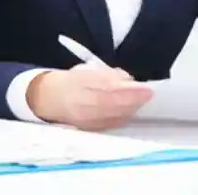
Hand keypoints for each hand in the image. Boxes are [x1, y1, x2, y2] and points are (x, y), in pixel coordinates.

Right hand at [26, 63, 153, 130]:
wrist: (48, 99)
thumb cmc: (71, 80)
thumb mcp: (86, 69)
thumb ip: (107, 74)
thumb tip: (128, 79)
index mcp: (78, 83)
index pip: (106, 88)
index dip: (128, 89)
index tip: (145, 87)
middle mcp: (80, 103)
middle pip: (112, 104)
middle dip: (133, 99)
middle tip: (149, 93)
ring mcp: (84, 119)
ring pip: (113, 116)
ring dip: (131, 108)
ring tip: (141, 100)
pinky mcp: (89, 129)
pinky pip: (110, 124)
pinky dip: (124, 117)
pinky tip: (131, 110)